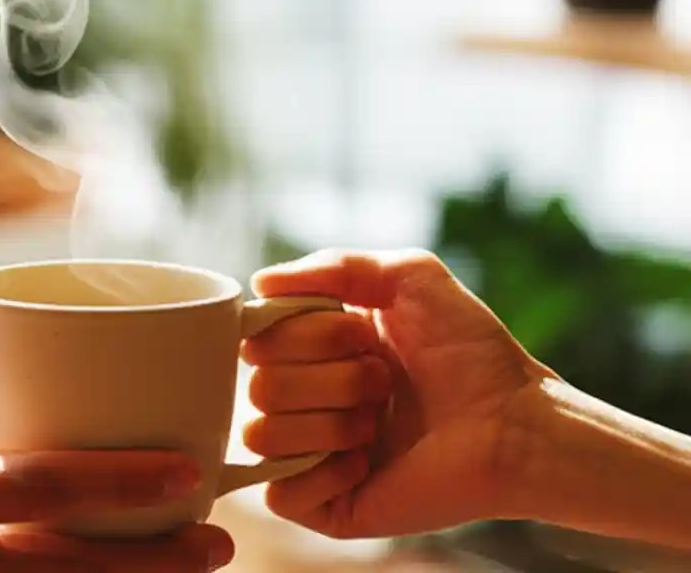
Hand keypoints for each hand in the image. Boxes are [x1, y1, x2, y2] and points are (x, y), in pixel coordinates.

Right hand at [242, 249, 556, 538]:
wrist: (517, 423)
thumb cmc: (471, 352)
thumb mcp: (409, 277)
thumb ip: (334, 265)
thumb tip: (258, 284)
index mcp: (311, 352)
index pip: (257, 338)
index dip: (307, 333)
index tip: (362, 333)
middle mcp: (304, 402)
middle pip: (259, 385)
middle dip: (331, 379)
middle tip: (384, 383)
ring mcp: (310, 457)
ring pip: (262, 435)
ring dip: (330, 424)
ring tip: (377, 424)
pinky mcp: (327, 508)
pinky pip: (277, 493)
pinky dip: (321, 473)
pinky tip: (365, 464)